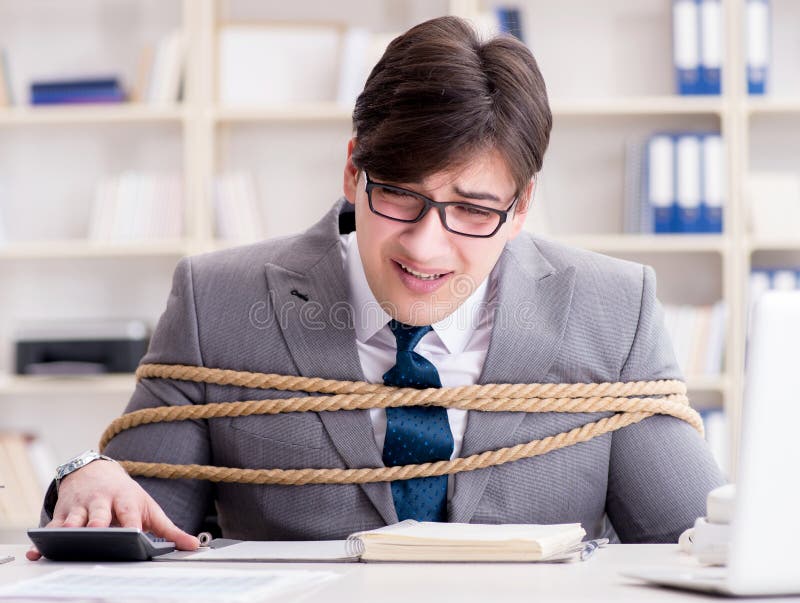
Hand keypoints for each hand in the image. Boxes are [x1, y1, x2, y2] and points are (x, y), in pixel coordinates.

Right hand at [26, 459, 198, 560]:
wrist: (96, 471)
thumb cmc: (125, 496)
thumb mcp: (149, 508)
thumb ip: (170, 530)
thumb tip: (193, 545)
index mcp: (125, 500)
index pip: (130, 513)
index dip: (131, 524)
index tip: (134, 535)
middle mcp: (102, 502)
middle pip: (99, 515)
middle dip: (98, 525)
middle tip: (98, 534)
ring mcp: (80, 508)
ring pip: (73, 520)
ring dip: (70, 530)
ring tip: (66, 539)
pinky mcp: (61, 514)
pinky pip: (51, 528)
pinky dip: (44, 539)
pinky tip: (37, 551)